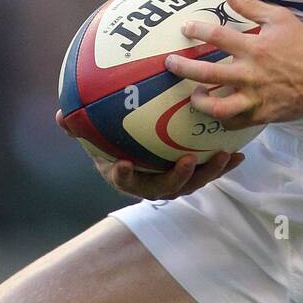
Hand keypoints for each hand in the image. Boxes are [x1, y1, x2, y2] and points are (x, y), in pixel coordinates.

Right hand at [55, 109, 244, 198]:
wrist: (137, 149)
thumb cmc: (112, 140)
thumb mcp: (93, 133)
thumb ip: (78, 127)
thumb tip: (60, 116)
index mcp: (127, 177)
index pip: (125, 181)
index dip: (125, 177)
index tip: (124, 165)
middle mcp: (153, 184)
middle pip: (167, 187)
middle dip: (179, 177)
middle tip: (187, 160)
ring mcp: (177, 181)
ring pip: (195, 181)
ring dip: (210, 171)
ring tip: (224, 155)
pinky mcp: (196, 174)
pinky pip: (211, 170)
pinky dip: (226, 163)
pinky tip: (241, 151)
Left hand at [162, 0, 302, 129]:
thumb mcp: (281, 18)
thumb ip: (251, 5)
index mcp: (254, 48)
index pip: (218, 36)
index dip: (197, 30)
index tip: (185, 28)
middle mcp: (251, 74)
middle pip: (208, 74)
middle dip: (184, 68)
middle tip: (170, 63)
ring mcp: (255, 97)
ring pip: (218, 107)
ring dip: (200, 102)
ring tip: (194, 95)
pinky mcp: (261, 114)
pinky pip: (235, 122)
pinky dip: (222, 119)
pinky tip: (216, 111)